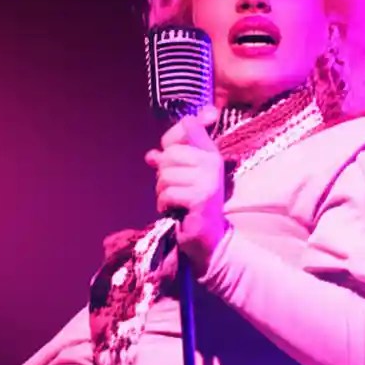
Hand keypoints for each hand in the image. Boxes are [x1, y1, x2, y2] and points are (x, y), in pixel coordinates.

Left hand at [145, 105, 229, 273]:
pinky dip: (164, 204)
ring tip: (173, 201)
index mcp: (211, 153)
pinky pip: (168, 193)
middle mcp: (212, 162)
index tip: (169, 155)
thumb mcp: (184, 179)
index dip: (171, 138)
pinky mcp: (200, 197)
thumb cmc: (194, 206)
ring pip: (166, 175)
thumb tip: (151, 155)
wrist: (209, 239)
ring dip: (162, 192)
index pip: (188, 125)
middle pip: (170, 153)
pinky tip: (173, 210)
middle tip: (172, 189)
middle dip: (163, 173)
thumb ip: (170, 163)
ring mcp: (208, 180)